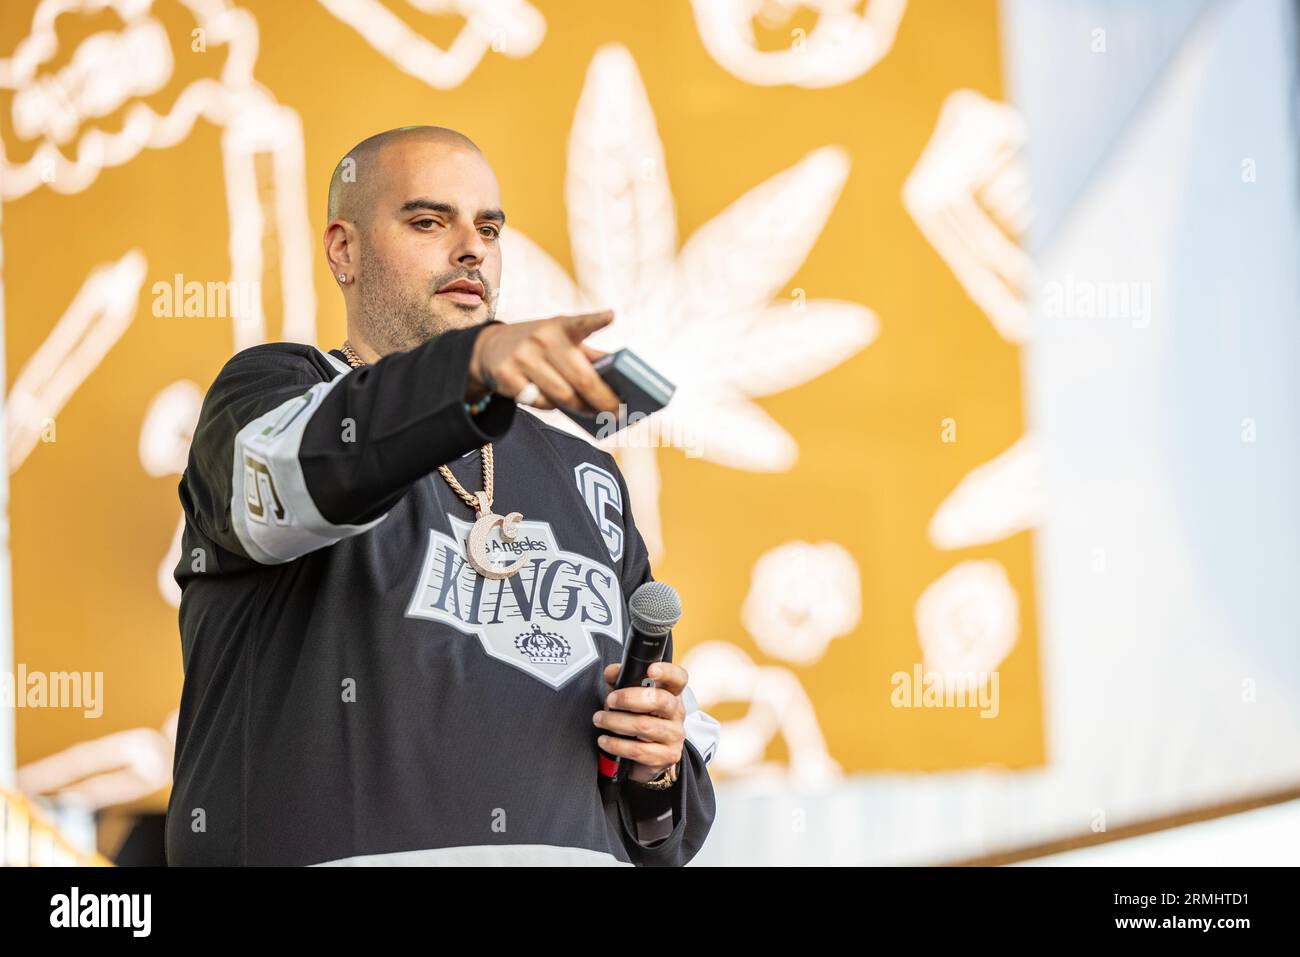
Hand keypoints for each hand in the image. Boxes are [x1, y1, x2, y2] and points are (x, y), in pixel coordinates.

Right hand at [468, 310, 619, 413]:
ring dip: (581, 408)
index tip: (611, 316)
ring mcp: (523, 357)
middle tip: (617, 413)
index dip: (596, 320)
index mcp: (560, 326)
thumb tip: (620, 380)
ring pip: (562, 396)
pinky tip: (559, 405)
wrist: (490, 347)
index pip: (581, 322)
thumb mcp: (560, 339)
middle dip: (603, 400)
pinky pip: (540, 403)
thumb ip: (588, 354)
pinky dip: (553, 407)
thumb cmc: (539, 346)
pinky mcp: (507, 377)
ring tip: (594, 413)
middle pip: (581, 379)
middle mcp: (542, 339)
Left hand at [595, 661, 687, 784]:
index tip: (650, 670)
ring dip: (616, 722)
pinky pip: (639, 750)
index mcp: (671, 693)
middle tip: (610, 700)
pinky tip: (605, 741)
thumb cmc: (637, 718)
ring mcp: (674, 735)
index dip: (667, 672)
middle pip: (661, 700)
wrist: (646, 756)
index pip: (678, 678)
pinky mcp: (667, 756)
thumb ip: (620, 680)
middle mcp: (677, 713)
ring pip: (645, 726)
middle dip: (630, 698)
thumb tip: (612, 672)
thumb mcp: (628, 697)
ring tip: (600, 719)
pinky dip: (617, 745)